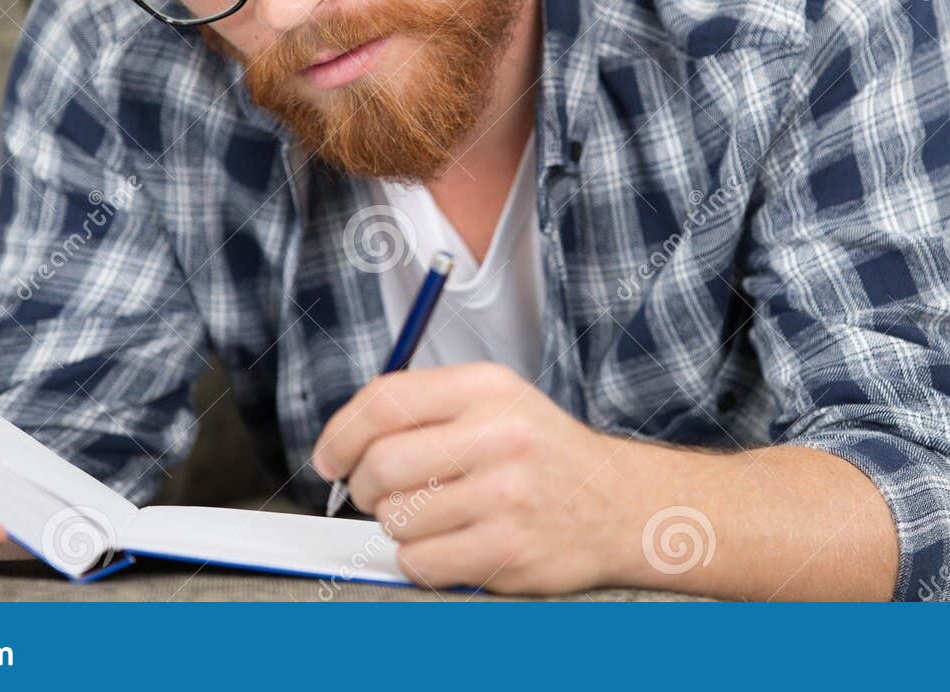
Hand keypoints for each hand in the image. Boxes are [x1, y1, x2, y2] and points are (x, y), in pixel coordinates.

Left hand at [311, 362, 638, 593]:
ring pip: (397, 519)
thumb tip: (344, 441)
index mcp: (487, 388)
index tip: (330, 458)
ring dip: (400, 526)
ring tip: (434, 517)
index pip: (385, 400)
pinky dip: (421, 560)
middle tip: (379, 494)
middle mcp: (498, 436)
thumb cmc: (542, 454)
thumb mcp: (496, 402)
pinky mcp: (507, 550)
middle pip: (382, 465)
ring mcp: (505, 496)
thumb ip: (425, 407)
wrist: (619, 504)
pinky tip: (451, 544)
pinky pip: (420, 562)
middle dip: (365, 487)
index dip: (341, 433)